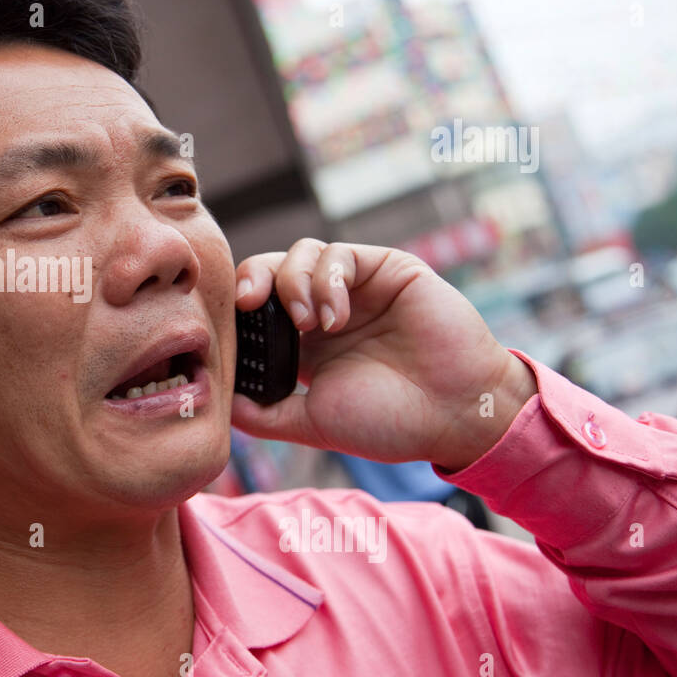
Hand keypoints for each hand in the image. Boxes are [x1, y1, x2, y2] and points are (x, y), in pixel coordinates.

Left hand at [231, 239, 536, 472]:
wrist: (455, 416)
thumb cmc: (391, 423)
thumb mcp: (313, 423)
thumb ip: (265, 414)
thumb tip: (220, 403)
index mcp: (304, 344)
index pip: (255, 308)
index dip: (235, 310)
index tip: (225, 326)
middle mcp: (325, 309)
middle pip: (269, 269)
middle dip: (250, 279)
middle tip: (248, 303)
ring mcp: (355, 287)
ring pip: (301, 253)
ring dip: (291, 281)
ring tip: (305, 324)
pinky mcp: (386, 269)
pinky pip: (340, 255)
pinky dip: (327, 280)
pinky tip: (335, 317)